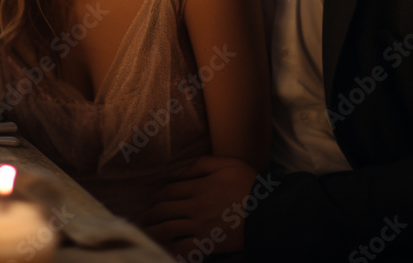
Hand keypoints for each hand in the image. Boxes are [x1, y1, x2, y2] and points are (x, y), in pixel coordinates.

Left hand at [142, 155, 259, 257]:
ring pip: (168, 229)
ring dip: (154, 230)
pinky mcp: (208, 244)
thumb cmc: (250, 184)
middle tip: (143, 217)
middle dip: (151, 214)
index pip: (169, 191)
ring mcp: (200, 226)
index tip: (152, 200)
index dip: (157, 195)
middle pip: (164, 210)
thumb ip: (200, 165)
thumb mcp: (227, 164)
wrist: (269, 211)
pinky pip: (184, 248)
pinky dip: (171, 248)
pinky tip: (165, 247)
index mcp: (199, 187)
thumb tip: (177, 171)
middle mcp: (195, 207)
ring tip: (146, 232)